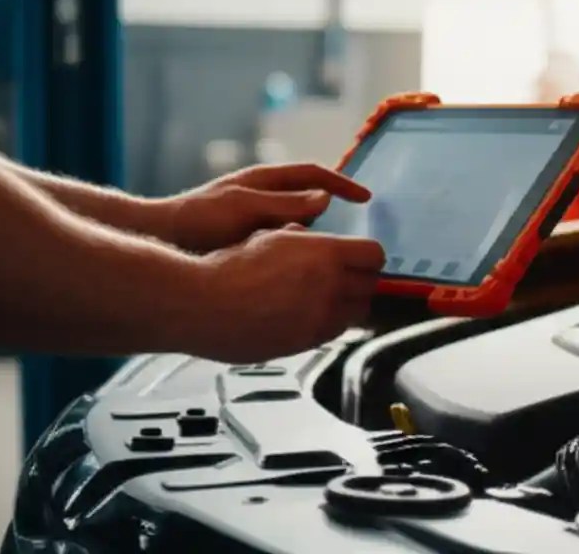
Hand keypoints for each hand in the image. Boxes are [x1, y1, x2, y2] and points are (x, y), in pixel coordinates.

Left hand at [164, 163, 370, 251]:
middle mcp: (265, 197)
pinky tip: (298, 274)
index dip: (343, 185)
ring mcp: (258, 218)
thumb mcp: (245, 208)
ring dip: (312, 241)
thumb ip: (284, 204)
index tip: (367, 199)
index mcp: (265, 181)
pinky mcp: (250, 241)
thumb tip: (324, 200)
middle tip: (350, 240)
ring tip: (325, 262)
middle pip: (310, 201)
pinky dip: (295, 255)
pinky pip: (283, 245)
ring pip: (298, 227)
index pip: (315, 175)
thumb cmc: (198, 219)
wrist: (162, 241)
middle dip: (332, 218)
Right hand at [184, 225, 385, 361]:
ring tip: (326, 296)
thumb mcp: (269, 236)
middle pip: (370, 286)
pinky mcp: (306, 343)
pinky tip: (308, 314)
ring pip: (356, 313)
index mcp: (325, 254)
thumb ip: (301, 240)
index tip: (359, 255)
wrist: (204, 305)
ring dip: (348, 303)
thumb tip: (314, 241)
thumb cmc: (230, 266)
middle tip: (346, 276)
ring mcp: (320, 319)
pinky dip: (329, 323)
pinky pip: (333, 332)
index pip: (374, 255)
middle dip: (362, 279)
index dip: (367, 254)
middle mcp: (330, 287)